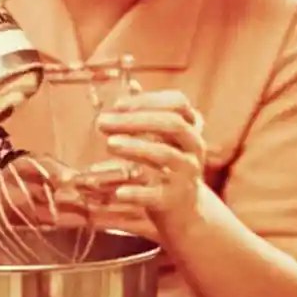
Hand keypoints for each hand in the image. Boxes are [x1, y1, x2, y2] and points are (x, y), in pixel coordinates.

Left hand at [91, 87, 206, 233]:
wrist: (184, 212)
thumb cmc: (168, 167)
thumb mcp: (162, 139)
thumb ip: (148, 113)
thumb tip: (132, 84)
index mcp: (190, 130)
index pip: (177, 103)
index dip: (149, 100)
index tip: (118, 105)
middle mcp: (193, 149)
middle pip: (172, 125)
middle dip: (137, 120)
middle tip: (103, 122)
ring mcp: (186, 175)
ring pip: (165, 155)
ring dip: (135, 147)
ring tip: (109, 144)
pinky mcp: (173, 200)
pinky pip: (155, 194)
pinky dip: (136, 192)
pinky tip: (118, 192)